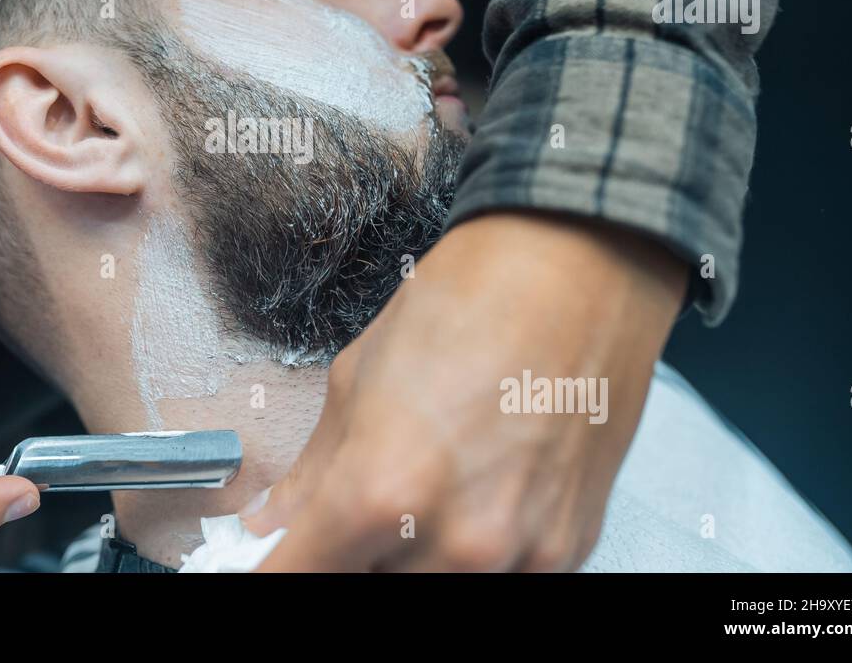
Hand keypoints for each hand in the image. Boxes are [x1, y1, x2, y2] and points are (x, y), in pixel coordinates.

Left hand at [245, 211, 687, 570]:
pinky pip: (495, 576)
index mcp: (381, 491)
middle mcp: (454, 541)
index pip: (298, 578)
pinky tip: (474, 490)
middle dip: (345, 552)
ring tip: (422, 485)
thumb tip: (274, 522)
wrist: (581, 264)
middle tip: (350, 508)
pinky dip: (469, 550)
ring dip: (407, 555)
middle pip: (362, 586)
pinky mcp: (567, 550)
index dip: (277, 568)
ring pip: (428, 585)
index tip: (270, 559)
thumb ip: (312, 471)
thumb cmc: (471, 298)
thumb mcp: (358, 376)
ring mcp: (518, 554)